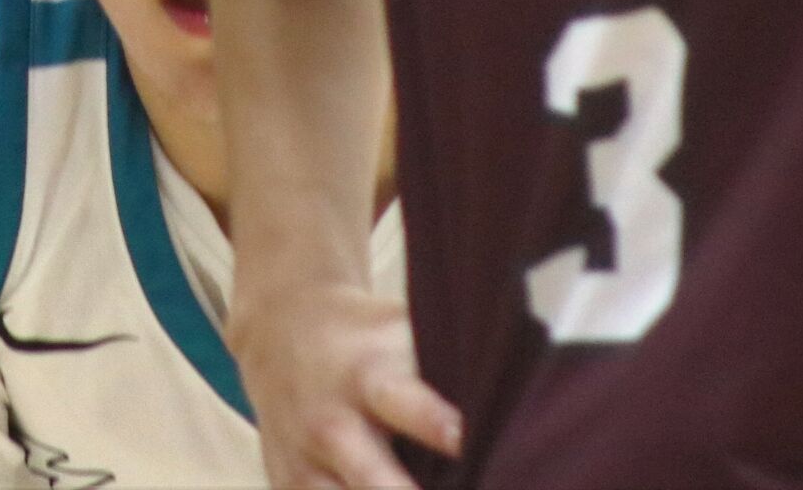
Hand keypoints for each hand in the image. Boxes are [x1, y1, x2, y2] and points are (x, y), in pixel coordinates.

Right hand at [229, 281, 462, 488]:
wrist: (282, 331)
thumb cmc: (365, 335)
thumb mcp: (400, 329)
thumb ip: (446, 363)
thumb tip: (520, 384)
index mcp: (368, 376)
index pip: (408, 407)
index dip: (441, 429)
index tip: (473, 443)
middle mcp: (333, 426)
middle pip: (376, 483)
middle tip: (470, 489)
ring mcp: (305, 466)